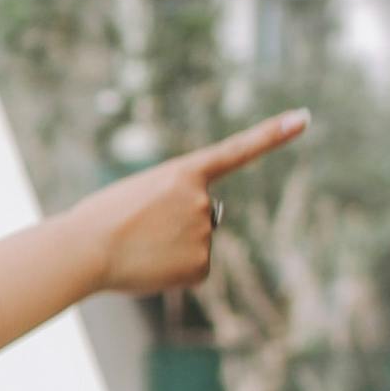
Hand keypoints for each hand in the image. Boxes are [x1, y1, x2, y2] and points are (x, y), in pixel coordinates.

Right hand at [84, 111, 307, 298]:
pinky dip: (171, 273)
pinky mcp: (200, 266)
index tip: (304, 117)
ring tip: (137, 249)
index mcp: (183, 173)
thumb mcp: (138, 196)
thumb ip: (172, 207)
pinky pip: (190, 270)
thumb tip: (193, 238)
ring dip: (168, 249)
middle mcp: (201, 199)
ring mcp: (204, 232)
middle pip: (198, 216)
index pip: (236, 150)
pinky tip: (148, 267)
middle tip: (138, 231)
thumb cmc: (98, 221)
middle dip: (175, 226)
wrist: (86, 249)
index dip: (272, 134)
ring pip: (193, 244)